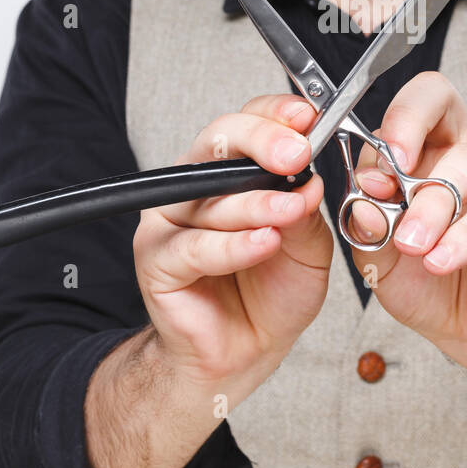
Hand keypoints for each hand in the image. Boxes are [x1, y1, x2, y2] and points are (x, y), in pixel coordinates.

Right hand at [133, 93, 332, 388]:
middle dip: (261, 142)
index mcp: (232, 173)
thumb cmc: (271, 293)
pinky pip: (194, 247)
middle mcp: (197, 188)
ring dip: (258, 204)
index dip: (275, 115)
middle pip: (219, 144)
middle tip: (296, 155)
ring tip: (291, 212)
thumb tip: (310, 179)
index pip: (248, 125)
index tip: (307, 117)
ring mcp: (171, 221)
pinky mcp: (156, 260)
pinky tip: (263, 244)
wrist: (245, 351)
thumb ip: (306, 210)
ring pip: (212, 198)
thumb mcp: (308, 246)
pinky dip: (233, 246)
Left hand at [348, 72, 466, 362]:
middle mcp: (462, 147)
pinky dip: (466, 237)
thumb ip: (367, 218)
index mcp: (423, 147)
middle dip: (407, 127)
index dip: (387, 125)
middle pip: (440, 99)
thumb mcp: (377, 252)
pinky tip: (442, 260)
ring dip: (433, 206)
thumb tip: (366, 189)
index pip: (407, 104)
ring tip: (413, 245)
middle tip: (389, 180)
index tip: (372, 174)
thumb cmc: (424, 280)